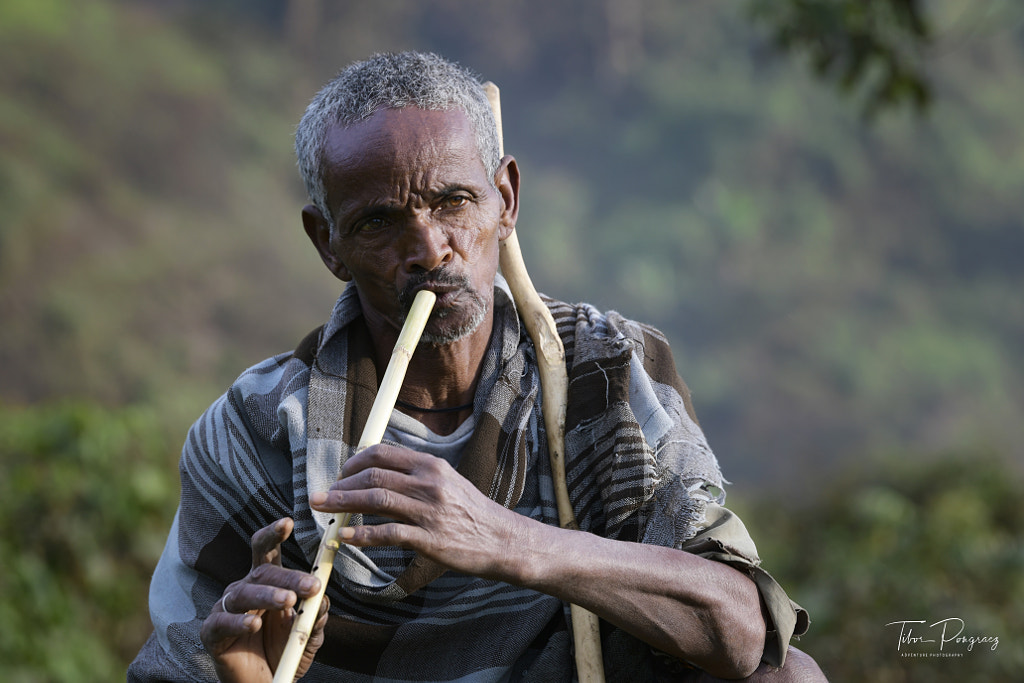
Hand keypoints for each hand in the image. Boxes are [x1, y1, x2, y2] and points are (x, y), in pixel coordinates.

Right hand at [199, 518, 328, 682]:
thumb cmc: (284, 650)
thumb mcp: (307, 634)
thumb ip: (315, 616)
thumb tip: (323, 600)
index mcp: (265, 582)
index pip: (266, 551)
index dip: (274, 534)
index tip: (287, 522)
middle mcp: (243, 589)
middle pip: (262, 573)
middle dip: (288, 577)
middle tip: (311, 587)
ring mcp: (225, 610)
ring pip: (243, 594)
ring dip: (268, 596)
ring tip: (287, 602)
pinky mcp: (212, 633)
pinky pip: (222, 623)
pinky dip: (239, 622)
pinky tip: (255, 625)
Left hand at [310, 444, 527, 580]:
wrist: (502, 539)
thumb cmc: (471, 512)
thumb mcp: (447, 481)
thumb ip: (416, 475)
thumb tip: (380, 474)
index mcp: (430, 465)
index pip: (382, 454)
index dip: (354, 463)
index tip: (340, 475)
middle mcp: (428, 483)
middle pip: (373, 475)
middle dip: (341, 485)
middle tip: (321, 496)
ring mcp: (429, 511)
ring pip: (375, 500)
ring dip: (343, 505)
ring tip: (323, 511)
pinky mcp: (429, 539)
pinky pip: (387, 534)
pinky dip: (361, 535)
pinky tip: (344, 537)